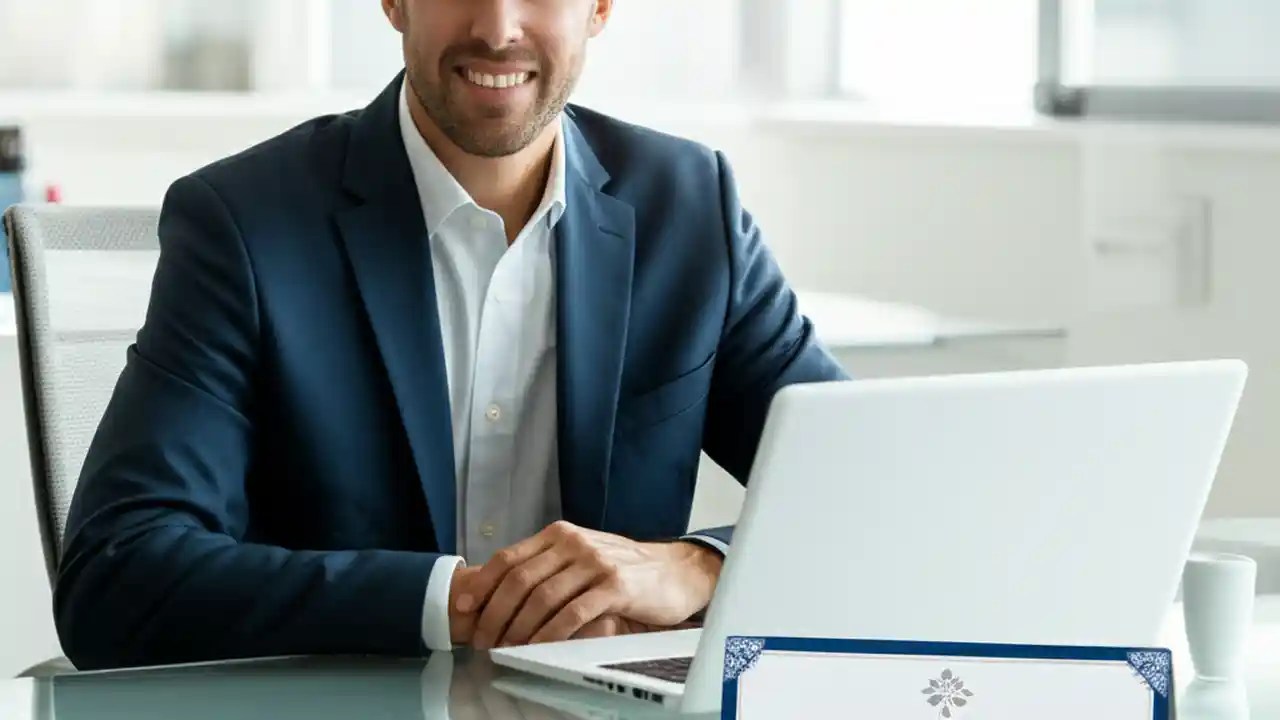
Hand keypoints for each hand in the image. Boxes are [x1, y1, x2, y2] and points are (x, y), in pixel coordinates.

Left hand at [455, 521, 722, 648]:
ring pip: (542, 598)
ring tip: (505, 649)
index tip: (464, 608)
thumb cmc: (625, 570)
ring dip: (518, 629)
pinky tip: (538, 649)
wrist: (677, 571)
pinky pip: (573, 613)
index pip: (509, 557)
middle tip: (483, 641)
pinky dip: (550, 634)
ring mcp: (595, 562)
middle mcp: (574, 542)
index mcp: (560, 534)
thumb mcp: (582, 558)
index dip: (482, 584)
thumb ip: (547, 567)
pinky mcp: (615, 586)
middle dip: (494, 614)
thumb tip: (499, 590)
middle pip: (520, 580)